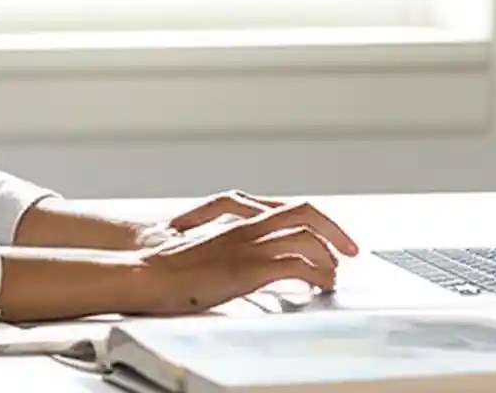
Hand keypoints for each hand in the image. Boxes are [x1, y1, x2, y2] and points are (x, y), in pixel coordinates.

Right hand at [133, 199, 360, 315]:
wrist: (144, 270)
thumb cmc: (167, 263)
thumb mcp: (208, 245)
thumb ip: (234, 245)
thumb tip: (255, 261)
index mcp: (240, 220)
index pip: (291, 208)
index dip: (319, 221)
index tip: (334, 238)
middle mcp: (248, 227)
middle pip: (306, 212)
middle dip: (335, 230)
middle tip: (350, 251)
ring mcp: (248, 246)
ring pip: (305, 238)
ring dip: (326, 257)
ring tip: (332, 276)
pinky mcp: (246, 270)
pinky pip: (292, 267)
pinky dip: (312, 275)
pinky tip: (315, 286)